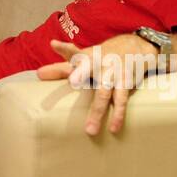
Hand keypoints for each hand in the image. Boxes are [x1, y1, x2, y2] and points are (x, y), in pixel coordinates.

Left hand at [35, 35, 155, 135]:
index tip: (51, 52)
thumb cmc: (102, 56)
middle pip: (88, 67)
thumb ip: (63, 65)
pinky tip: (114, 128)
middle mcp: (99, 62)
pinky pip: (121, 99)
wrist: (135, 46)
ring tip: (90, 131)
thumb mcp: (84, 57)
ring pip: (104, 92)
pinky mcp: (126, 81)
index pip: (71, 54)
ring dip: (97, 111)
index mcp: (86, 57)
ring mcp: (113, 72)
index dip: (62, 51)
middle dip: (80, 73)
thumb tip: (41, 66)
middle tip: (73, 81)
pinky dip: (118, 114)